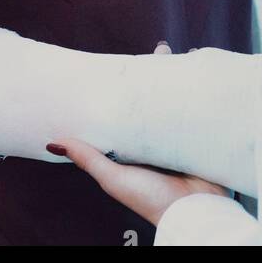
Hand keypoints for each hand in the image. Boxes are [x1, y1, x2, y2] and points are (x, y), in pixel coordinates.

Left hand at [48, 39, 229, 226]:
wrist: (193, 212)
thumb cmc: (151, 199)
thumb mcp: (114, 177)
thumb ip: (88, 158)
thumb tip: (53, 142)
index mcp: (140, 147)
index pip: (133, 110)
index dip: (133, 88)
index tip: (130, 64)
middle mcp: (162, 140)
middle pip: (161, 101)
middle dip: (163, 76)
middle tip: (162, 50)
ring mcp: (186, 139)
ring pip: (183, 103)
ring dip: (186, 82)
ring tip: (185, 56)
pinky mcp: (205, 139)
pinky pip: (205, 113)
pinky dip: (207, 96)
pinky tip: (208, 78)